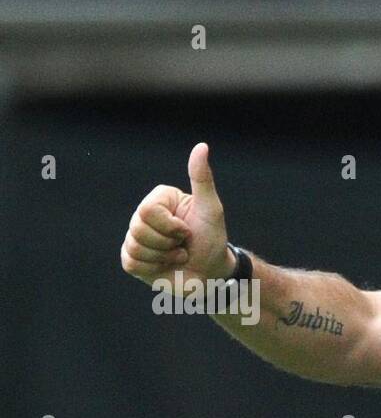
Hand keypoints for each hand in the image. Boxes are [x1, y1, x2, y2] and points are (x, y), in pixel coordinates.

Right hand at [120, 142, 231, 287]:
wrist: (210, 271)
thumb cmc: (212, 238)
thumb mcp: (211, 208)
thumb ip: (202, 178)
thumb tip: (201, 146)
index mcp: (158, 199)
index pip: (148, 211)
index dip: (171, 227)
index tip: (187, 230)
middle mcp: (142, 215)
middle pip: (138, 229)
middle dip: (168, 243)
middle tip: (182, 244)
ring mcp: (134, 236)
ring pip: (135, 247)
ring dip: (163, 257)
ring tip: (176, 254)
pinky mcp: (131, 258)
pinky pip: (131, 262)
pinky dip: (153, 268)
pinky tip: (165, 265)